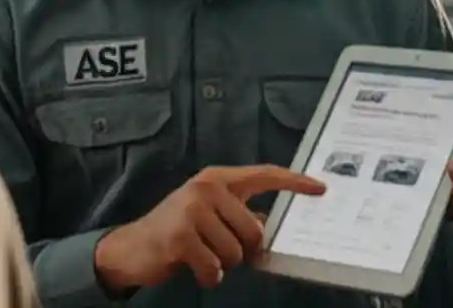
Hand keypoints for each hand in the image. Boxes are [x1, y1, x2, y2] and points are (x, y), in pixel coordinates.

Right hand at [95, 165, 325, 290]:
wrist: (132, 247)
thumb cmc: (177, 230)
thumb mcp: (208, 213)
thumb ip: (237, 213)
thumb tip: (267, 226)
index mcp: (217, 179)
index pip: (264, 175)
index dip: (294, 182)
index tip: (320, 188)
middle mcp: (206, 189)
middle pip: (254, 230)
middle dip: (243, 250)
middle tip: (222, 251)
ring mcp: (192, 211)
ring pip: (235, 252)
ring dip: (223, 264)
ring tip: (202, 255)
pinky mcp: (181, 237)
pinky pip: (215, 269)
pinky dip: (209, 277)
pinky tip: (194, 268)